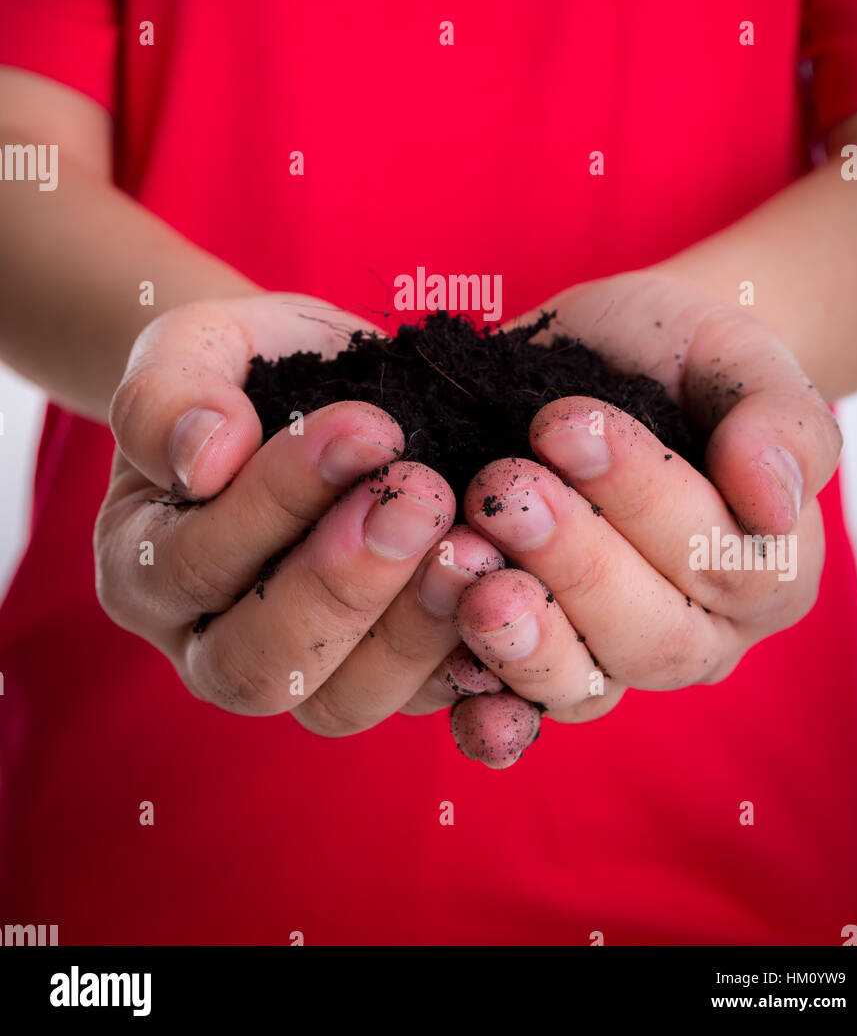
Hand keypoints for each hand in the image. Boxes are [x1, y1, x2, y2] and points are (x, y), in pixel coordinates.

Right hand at [94, 293, 503, 733]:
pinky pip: (426, 702)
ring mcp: (302, 675)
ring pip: (343, 703)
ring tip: (477, 542)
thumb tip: (203, 457)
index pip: (196, 563)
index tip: (366, 427)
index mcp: (142, 568)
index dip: (279, 502)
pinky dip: (473, 659)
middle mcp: (209, 644)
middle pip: (261, 665)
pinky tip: (518, 593)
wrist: (321, 388)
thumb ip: (170, 393)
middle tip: (424, 497)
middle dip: (346, 583)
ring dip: (415, 628)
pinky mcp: (384, 678)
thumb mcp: (195, 348)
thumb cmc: (248, 368)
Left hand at [402, 270, 842, 766]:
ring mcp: (617, 661)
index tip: (563, 424)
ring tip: (460, 563)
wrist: (608, 355)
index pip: (719, 561)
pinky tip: (449, 673)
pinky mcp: (538, 662)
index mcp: (769, 573)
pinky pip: (517, 715)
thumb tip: (773, 505)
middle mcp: (702, 636)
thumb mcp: (744, 360)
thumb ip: (781, 426)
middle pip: (650, 635)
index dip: (640, 497)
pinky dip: (484, 710)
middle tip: (502, 488)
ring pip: (583, 687)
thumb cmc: (685, 357)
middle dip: (572, 561)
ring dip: (520, 634)